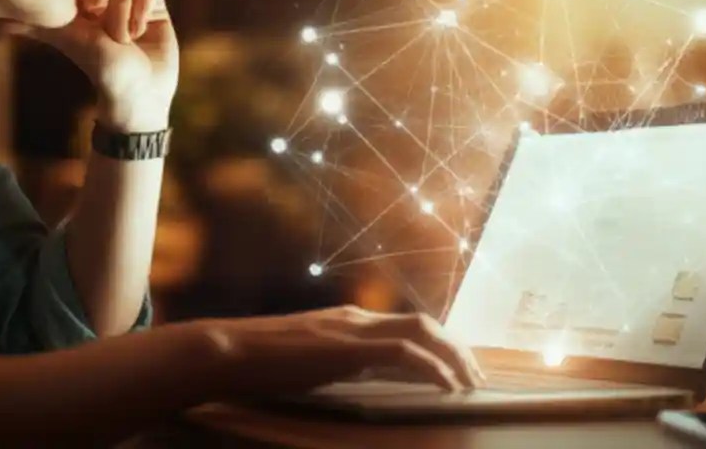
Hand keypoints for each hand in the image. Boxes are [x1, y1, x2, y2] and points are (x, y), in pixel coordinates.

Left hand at [21, 0, 177, 131]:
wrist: (140, 94)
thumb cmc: (102, 72)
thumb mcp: (71, 41)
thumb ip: (44, 23)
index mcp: (79, 9)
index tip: (89, 12)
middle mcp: (103, 4)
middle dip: (111, 5)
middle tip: (111, 33)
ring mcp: (129, 4)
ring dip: (129, 12)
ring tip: (129, 38)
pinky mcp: (153, 6)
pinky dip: (146, 5)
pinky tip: (144, 27)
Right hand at [187, 305, 486, 398]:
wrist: (227, 351)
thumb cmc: (257, 362)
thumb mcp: (307, 360)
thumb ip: (337, 362)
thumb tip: (360, 374)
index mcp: (348, 322)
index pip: (407, 325)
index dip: (440, 344)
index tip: (459, 367)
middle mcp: (356, 319)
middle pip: (424, 323)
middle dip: (457, 348)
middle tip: (478, 376)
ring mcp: (352, 330)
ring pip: (422, 331)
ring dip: (453, 356)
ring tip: (471, 382)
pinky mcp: (347, 348)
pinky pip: (403, 352)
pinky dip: (431, 366)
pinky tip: (446, 386)